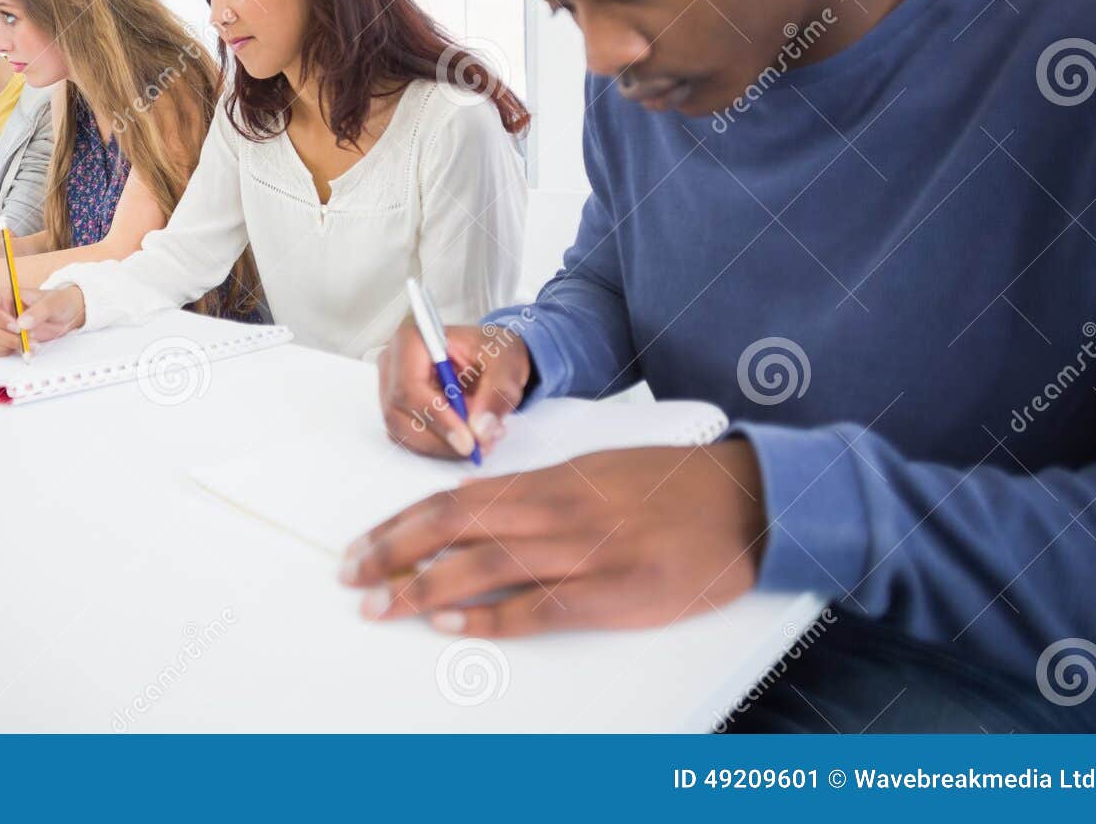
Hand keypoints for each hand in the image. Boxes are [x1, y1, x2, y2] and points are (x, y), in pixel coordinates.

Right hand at [0, 285, 85, 355]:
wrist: (69, 315)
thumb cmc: (59, 302)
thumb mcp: (53, 303)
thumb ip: (39, 311)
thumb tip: (22, 323)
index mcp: (5, 297)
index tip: (15, 326)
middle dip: (6, 337)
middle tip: (27, 337)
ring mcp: (1, 329)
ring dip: (7, 346)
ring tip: (29, 343)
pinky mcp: (6, 342)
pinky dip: (7, 352)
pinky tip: (25, 348)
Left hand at [340, 439, 766, 636]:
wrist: (745, 501)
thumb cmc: (667, 486)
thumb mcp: (594, 473)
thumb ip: (536, 495)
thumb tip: (475, 515)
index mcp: (548, 479)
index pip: (453, 499)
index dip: (399, 524)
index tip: (361, 545)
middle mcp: (556, 510)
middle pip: (455, 528)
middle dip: (393, 553)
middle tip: (350, 576)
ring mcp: (585, 551)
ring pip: (485, 565)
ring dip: (424, 587)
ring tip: (382, 605)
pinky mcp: (615, 592)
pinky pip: (539, 607)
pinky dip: (491, 617)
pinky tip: (451, 623)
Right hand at [378, 321, 532, 460]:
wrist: (489, 356)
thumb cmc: (492, 351)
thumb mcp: (506, 363)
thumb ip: (497, 393)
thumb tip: (480, 429)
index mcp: (412, 339)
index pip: (409, 387)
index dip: (436, 418)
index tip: (467, 441)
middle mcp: (392, 363)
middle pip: (399, 414)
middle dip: (441, 439)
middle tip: (480, 446)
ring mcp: (389, 387)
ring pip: (403, 432)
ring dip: (443, 446)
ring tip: (482, 439)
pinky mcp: (396, 408)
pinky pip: (409, 438)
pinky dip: (439, 446)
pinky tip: (467, 437)